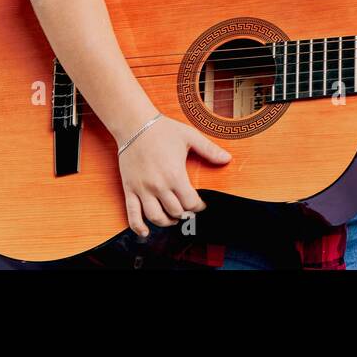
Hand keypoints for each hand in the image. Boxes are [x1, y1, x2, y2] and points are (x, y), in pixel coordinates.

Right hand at [115, 114, 231, 237]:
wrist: (135, 124)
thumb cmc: (163, 130)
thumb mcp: (190, 136)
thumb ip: (209, 150)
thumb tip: (227, 159)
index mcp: (175, 175)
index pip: (191, 202)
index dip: (198, 206)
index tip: (200, 204)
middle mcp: (158, 186)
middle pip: (176, 212)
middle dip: (185, 213)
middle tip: (188, 209)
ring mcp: (142, 189)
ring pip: (156, 217)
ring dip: (167, 222)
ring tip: (173, 218)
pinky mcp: (129, 189)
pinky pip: (132, 214)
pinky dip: (138, 227)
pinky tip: (145, 232)